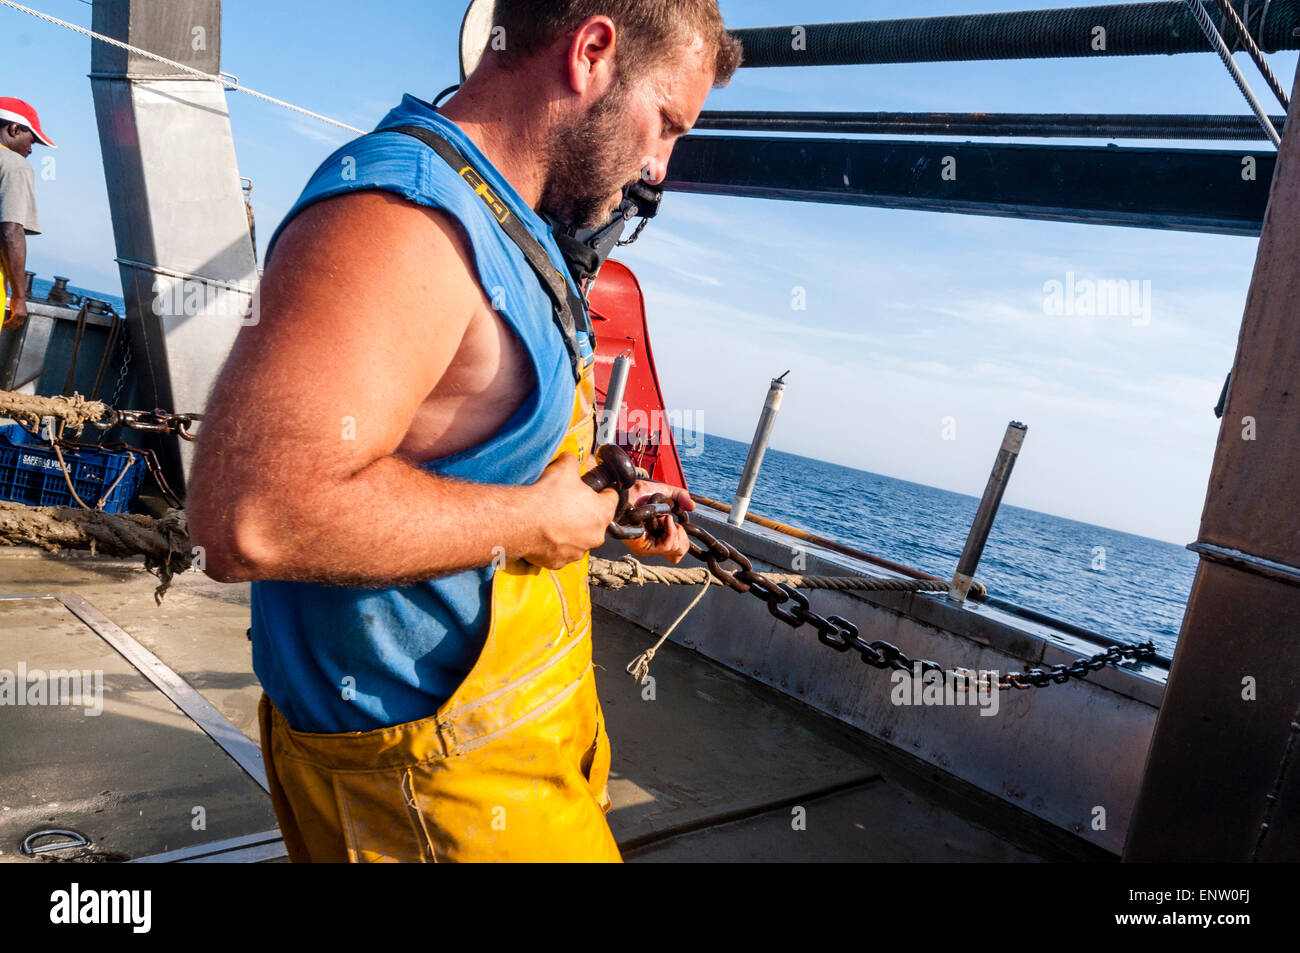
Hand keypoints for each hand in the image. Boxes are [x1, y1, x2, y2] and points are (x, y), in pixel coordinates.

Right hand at [2, 298, 26, 330]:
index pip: (20, 323)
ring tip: (3, 326)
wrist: (19, 296)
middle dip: (11, 328)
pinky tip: (4, 323)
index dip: (15, 326)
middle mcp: (23, 316)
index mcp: (24, 315)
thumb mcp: (18, 308)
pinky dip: (7, 323)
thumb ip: (16, 313)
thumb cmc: (17, 300)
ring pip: (14, 323)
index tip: (11, 328)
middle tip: (6, 329)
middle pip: (17, 325)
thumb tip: (11, 317)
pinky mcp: (16, 313)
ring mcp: (20, 315)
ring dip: (8, 326)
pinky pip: (11, 320)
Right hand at [521, 454, 618, 569]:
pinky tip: (543, 533)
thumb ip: (572, 462)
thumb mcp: (564, 468)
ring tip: (552, 519)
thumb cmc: (547, 497)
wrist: (521, 522)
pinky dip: (554, 544)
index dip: (603, 490)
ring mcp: (577, 552)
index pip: (612, 498)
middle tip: (567, 502)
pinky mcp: (559, 562)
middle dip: (583, 512)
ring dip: (569, 530)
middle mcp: (595, 536)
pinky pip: (560, 551)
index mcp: (602, 513)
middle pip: (594, 520)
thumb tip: (569, 459)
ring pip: (578, 538)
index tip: (596, 488)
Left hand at [621, 479, 694, 563]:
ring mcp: (644, 548)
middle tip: (672, 521)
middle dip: (681, 534)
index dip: (683, 542)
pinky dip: (672, 531)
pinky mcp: (640, 546)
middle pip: (677, 552)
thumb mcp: (665, 492)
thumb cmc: (639, 491)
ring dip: (676, 531)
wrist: (624, 487)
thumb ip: (680, 497)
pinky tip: (666, 519)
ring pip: (673, 548)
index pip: (676, 554)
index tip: (681, 527)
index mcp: (652, 538)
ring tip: (666, 518)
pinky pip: (666, 545)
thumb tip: (693, 507)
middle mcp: (647, 545)